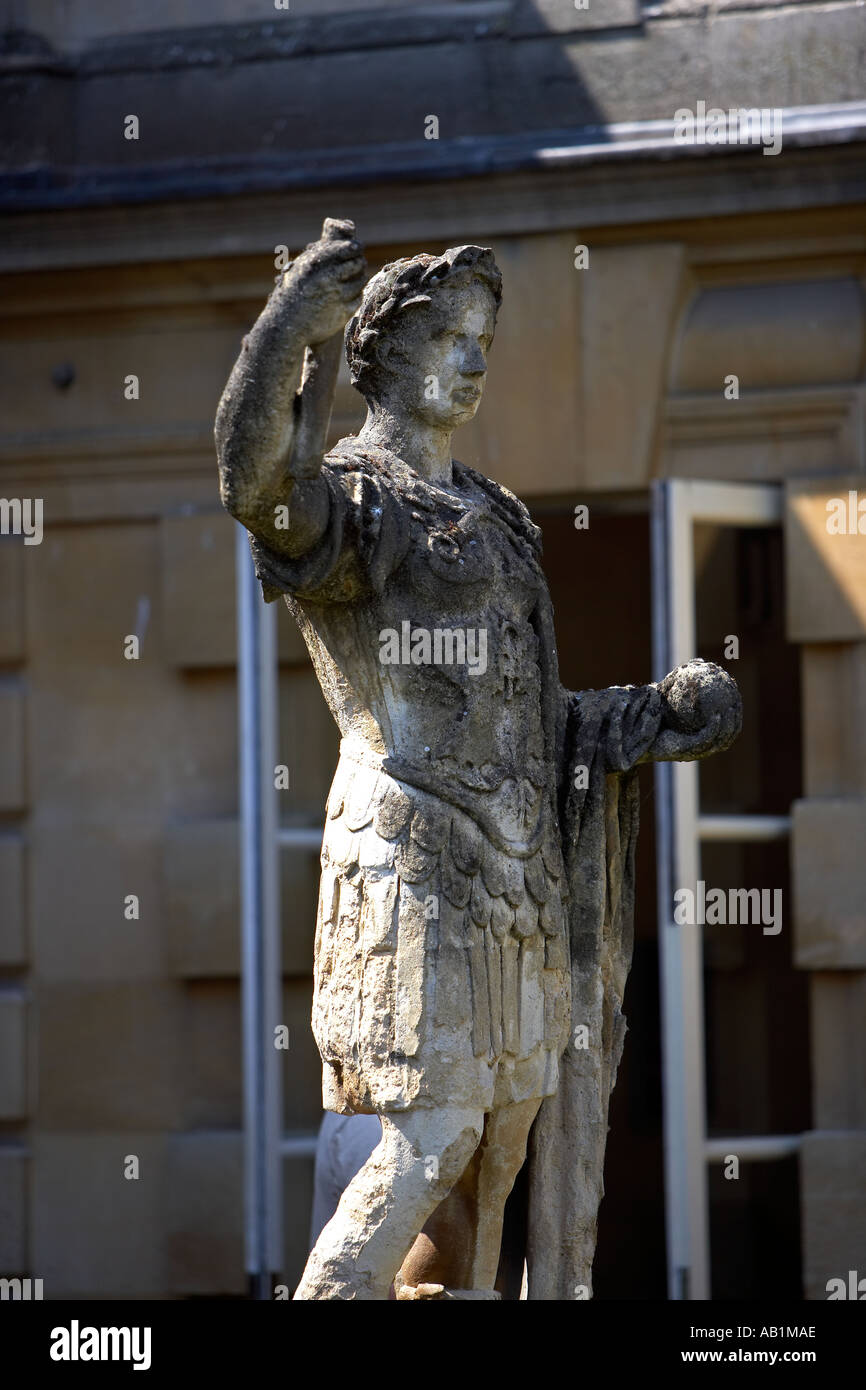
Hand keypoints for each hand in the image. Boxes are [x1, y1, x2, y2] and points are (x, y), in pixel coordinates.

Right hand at [281, 221, 367, 345]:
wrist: (285, 327)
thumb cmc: (291, 295)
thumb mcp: (298, 270)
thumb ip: (316, 255)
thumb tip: (331, 230)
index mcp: (314, 264)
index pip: (344, 248)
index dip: (353, 246)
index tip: (357, 247)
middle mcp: (327, 279)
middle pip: (357, 263)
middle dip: (358, 261)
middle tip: (358, 262)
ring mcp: (337, 296)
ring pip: (360, 280)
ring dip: (359, 277)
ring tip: (354, 277)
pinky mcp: (343, 313)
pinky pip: (358, 297)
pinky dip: (356, 294)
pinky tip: (350, 293)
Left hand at [652, 659, 741, 760]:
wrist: (635, 734)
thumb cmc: (651, 715)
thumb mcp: (669, 698)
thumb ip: (683, 683)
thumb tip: (700, 662)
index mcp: (698, 740)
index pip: (723, 731)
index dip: (734, 718)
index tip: (736, 701)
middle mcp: (699, 748)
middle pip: (726, 737)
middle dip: (735, 722)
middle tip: (737, 703)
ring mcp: (694, 751)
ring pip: (720, 739)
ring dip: (729, 725)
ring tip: (732, 708)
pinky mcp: (686, 750)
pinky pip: (706, 738)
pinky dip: (714, 727)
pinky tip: (717, 714)